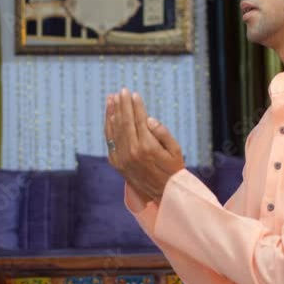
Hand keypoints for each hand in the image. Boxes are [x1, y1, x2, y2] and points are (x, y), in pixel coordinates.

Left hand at [103, 88, 185, 202]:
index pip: (139, 120)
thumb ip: (162, 132)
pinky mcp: (116, 162)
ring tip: (112, 98)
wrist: (163, 193)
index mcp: (147, 146)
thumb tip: (148, 118)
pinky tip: (110, 115)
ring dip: (112, 112)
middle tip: (122, 91)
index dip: (136, 105)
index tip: (134, 94)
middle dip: (123, 104)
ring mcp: (122, 157)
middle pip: (125, 121)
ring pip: (115, 129)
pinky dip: (108, 126)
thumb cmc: (172, 168)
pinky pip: (110, 140)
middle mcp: (132, 151)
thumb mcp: (175, 149)